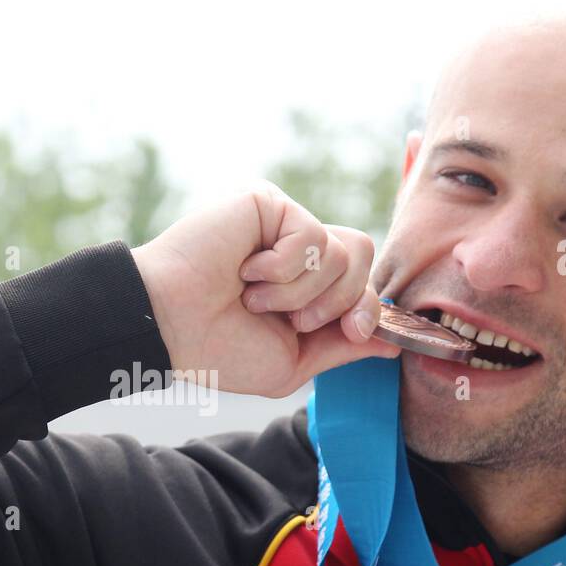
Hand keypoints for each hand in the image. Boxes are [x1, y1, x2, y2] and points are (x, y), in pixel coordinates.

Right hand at [131, 180, 398, 397]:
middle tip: (292, 320)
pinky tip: (245, 273)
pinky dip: (280, 268)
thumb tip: (393, 345)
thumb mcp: (293, 363)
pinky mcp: (268, 203)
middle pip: (363, 257)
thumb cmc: (218, 350)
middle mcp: (297, 251)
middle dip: (337, 301)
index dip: (368, 309)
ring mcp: (283, 224)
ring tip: (256, 298)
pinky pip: (311, 235)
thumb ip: (343, 348)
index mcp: (305, 287)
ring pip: (343, 249)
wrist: (171, 326)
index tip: (351, 332)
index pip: (364, 284)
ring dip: (300, 292)